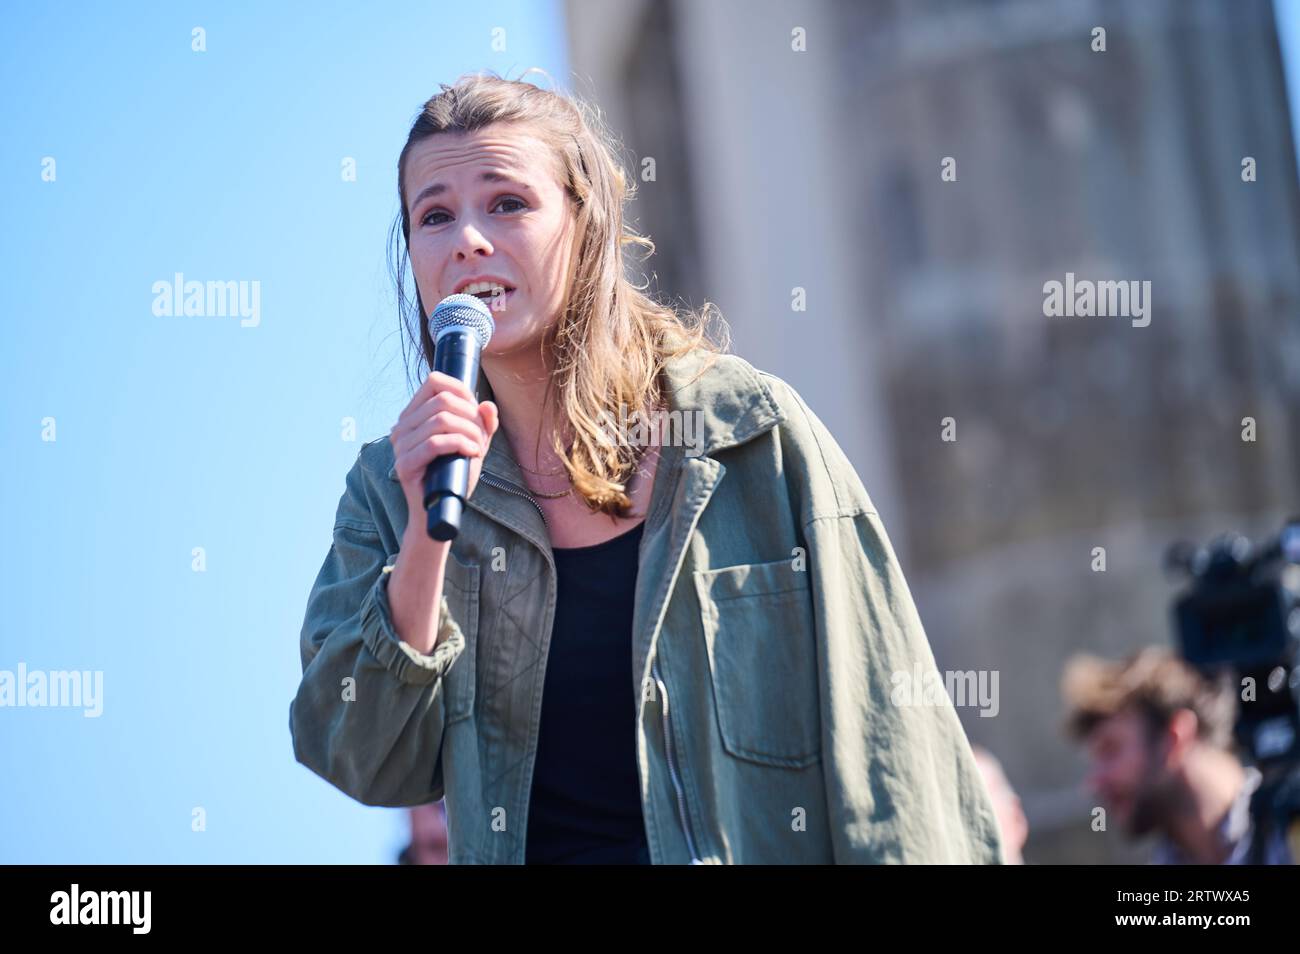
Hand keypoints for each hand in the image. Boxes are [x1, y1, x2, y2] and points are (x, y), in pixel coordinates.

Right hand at [389, 371, 498, 530]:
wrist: (440, 511)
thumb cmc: (454, 474)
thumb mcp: (473, 443)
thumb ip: (482, 424)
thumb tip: (487, 406)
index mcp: (413, 416)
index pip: (434, 382)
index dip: (461, 390)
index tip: (477, 411)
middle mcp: (402, 427)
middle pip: (441, 400)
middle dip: (470, 416)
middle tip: (481, 436)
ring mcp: (400, 446)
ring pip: (440, 420)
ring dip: (469, 432)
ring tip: (478, 448)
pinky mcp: (404, 465)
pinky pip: (434, 444)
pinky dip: (460, 444)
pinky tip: (471, 453)